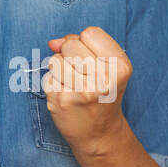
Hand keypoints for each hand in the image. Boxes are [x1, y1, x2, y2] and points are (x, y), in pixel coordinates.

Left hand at [43, 26, 131, 156]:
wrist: (99, 134)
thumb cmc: (101, 94)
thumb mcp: (104, 66)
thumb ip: (80, 45)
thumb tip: (53, 43)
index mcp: (120, 67)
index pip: (90, 33)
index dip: (86, 43)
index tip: (93, 60)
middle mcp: (104, 79)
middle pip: (70, 44)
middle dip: (70, 56)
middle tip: (83, 76)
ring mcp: (82, 90)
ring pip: (55, 60)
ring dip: (60, 70)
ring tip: (74, 86)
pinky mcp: (63, 100)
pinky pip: (47, 77)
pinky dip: (54, 84)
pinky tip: (67, 96)